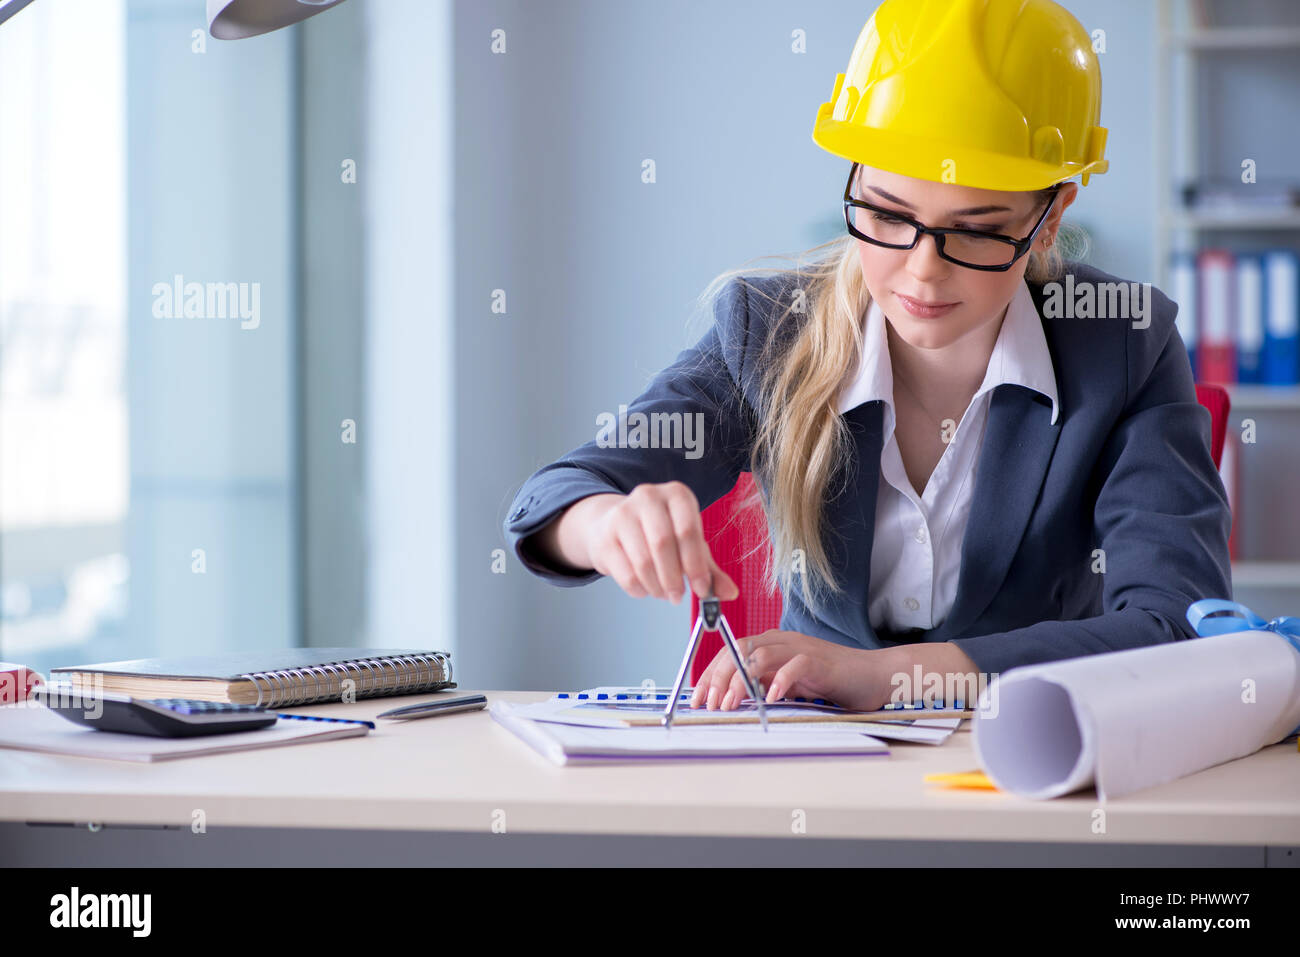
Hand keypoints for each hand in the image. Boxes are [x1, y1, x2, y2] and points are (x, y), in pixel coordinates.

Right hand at [578, 482, 738, 603]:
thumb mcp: (690, 544)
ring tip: (664, 593)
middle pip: (663, 544)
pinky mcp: (605, 535)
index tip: (702, 589)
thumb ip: (710, 570)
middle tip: (679, 597)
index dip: (696, 565)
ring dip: (657, 586)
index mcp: (677, 495)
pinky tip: (645, 588)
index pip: (688, 531)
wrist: (614, 525)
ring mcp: (622, 513)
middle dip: (674, 579)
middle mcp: (648, 496)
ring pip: (643, 561)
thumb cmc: (660, 533)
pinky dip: (639, 589)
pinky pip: (625, 572)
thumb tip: (729, 593)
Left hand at [689, 630, 895, 712]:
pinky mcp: (819, 660)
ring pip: (759, 655)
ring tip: (730, 704)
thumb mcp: (787, 683)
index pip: (730, 653)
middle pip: (738, 650)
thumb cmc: (830, 681)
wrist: (872, 675)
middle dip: (718, 678)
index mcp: (771, 645)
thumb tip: (729, 699)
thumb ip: (762, 685)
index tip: (698, 699)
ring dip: (740, 681)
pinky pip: (794, 666)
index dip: (710, 674)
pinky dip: (780, 682)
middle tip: (710, 704)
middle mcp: (781, 641)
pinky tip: (771, 699)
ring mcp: (800, 648)